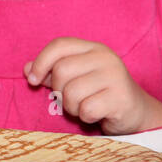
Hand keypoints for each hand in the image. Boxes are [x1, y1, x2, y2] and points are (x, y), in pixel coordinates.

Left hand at [26, 37, 161, 133]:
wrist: (134, 113)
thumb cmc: (98, 94)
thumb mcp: (74, 79)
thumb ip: (51, 72)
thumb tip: (27, 69)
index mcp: (92, 48)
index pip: (59, 45)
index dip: (41, 62)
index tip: (33, 80)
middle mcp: (105, 57)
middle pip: (61, 71)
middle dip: (58, 90)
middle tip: (71, 98)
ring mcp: (115, 76)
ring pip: (71, 93)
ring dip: (71, 107)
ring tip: (84, 106)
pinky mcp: (121, 98)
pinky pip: (86, 109)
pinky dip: (85, 116)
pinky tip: (96, 114)